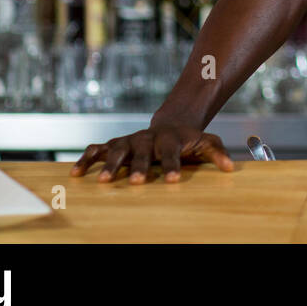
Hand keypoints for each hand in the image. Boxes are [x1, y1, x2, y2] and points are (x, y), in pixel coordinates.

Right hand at [70, 124, 235, 183]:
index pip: (172, 153)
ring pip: (117, 149)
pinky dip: (86, 159)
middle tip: (136, 182)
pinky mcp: (115, 143)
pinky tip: (76, 173)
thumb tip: (230, 168)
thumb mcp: (204, 142)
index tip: (173, 179)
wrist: (172, 123)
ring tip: (103, 181)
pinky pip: (97, 149)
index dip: (173, 165)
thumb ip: (216, 153)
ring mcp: (130, 140)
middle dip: (139, 167)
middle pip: (143, 152)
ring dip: (109, 164)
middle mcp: (148, 138)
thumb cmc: (188, 140)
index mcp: (170, 139)